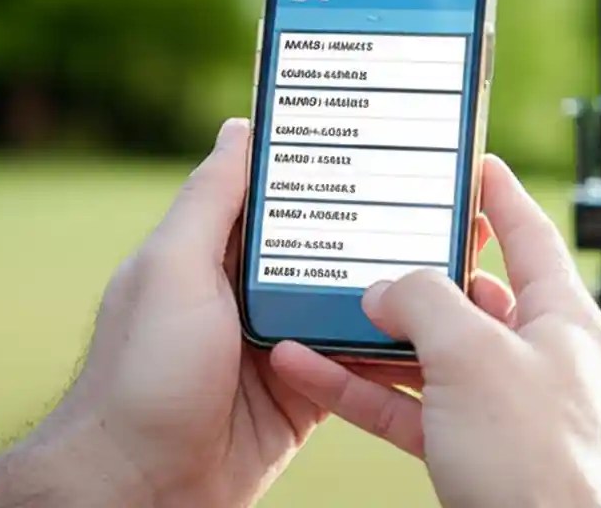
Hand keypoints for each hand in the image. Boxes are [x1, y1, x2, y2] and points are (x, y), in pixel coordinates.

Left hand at [0, 119, 516, 507]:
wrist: (141, 488)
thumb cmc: (142, 377)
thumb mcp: (172, 271)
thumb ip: (209, 202)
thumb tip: (239, 128)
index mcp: (214, 251)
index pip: (279, 192)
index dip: (329, 164)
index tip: (385, 134)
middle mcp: (247, 291)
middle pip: (328, 246)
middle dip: (383, 226)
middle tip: (447, 199)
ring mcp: (278, 343)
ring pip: (351, 303)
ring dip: (397, 288)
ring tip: (458, 259)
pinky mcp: (303, 393)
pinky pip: (357, 362)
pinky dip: (392, 350)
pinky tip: (433, 333)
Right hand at [271, 156, 600, 507]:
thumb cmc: (536, 464)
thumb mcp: (473, 356)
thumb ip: (423, 303)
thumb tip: (385, 290)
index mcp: (558, 318)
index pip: (530, 235)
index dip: (499, 193)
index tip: (470, 162)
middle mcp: (531, 356)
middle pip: (465, 295)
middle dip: (410, 273)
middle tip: (367, 244)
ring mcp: (496, 405)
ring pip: (424, 353)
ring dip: (368, 335)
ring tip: (316, 309)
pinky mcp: (464, 448)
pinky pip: (403, 403)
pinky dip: (358, 386)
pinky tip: (309, 367)